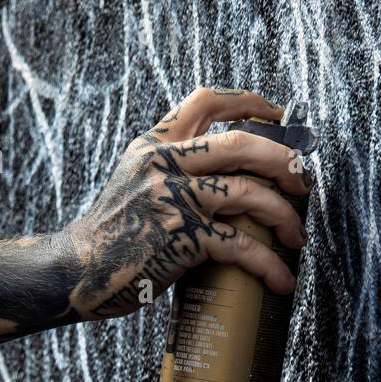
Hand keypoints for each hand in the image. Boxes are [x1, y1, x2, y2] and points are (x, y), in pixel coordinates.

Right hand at [62, 87, 311, 319]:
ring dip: (284, 216)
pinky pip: (240, 245)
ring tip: (298, 237)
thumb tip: (231, 176)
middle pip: (241, 143)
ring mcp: (172, 198)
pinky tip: (282, 279)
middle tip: (304, 182)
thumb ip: (172, 169)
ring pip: (249, 192)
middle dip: (284, 161)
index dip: (248, 102)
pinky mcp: (181, 237)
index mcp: (153, 145)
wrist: (77, 272)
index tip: (278, 114)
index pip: (205, 102)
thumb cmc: (114, 236)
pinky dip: (268, 264)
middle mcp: (163, 163)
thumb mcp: (135, 182)